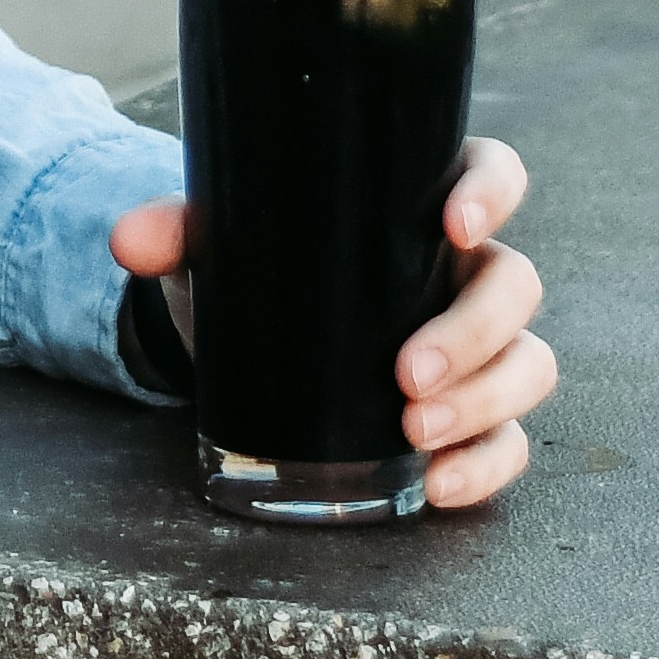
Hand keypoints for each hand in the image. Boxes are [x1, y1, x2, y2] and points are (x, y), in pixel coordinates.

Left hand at [109, 135, 554, 510]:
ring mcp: (479, 349)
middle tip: (406, 373)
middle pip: (514, 286)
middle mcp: (465, 273)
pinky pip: (509, 443)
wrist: (255, 337)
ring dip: (484, 402)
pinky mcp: (472, 417)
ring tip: (415, 431)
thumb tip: (130, 238)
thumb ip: (180, 230)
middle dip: (473, 332)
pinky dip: (485, 467)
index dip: (491, 190)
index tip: (454, 222)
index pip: (493, 172)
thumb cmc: (262, 266)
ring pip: (528, 365)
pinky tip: (438, 486)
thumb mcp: (223, 242)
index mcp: (422, 206)